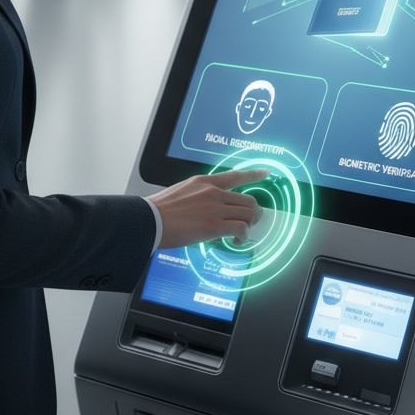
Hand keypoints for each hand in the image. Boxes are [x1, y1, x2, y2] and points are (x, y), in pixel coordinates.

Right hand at [148, 169, 266, 248]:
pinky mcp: (213, 226)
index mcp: (204, 182)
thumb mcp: (181, 191)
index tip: (266, 173)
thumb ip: (198, 196)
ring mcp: (214, 208)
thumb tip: (207, 210)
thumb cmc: (159, 210)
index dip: (254, 174)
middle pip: (248, 200)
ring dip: (248, 227)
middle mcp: (213, 192)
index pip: (235, 175)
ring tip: (240, 235)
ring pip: (248, 214)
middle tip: (250, 222)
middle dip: (253, 213)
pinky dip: (242, 237)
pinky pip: (240, 229)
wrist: (149, 219)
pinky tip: (235, 241)